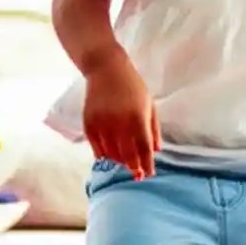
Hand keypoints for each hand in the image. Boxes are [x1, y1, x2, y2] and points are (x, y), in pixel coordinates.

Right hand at [82, 49, 159, 180]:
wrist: (105, 68)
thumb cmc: (132, 85)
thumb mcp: (149, 104)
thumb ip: (153, 128)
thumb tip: (156, 150)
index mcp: (137, 117)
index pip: (144, 148)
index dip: (147, 164)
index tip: (149, 174)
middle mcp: (119, 123)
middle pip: (127, 154)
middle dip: (134, 168)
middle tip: (137, 176)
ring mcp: (102, 124)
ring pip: (111, 153)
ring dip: (119, 162)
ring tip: (125, 164)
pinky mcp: (89, 123)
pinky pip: (96, 147)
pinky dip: (104, 155)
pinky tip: (109, 157)